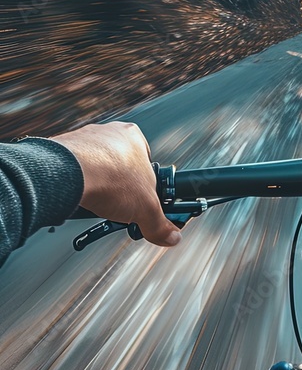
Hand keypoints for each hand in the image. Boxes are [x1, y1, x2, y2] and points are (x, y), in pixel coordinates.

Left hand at [51, 121, 181, 247]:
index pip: (147, 163)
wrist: (66, 174)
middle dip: (120, 188)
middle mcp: (109, 133)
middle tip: (120, 207)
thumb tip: (171, 236)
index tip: (143, 201)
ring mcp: (83, 139)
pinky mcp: (62, 150)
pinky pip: (73, 170)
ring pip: (96, 168)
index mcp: (134, 137)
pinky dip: (77, 185)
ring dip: (98, 186)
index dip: (147, 186)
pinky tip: (80, 199)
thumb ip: (160, 224)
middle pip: (120, 166)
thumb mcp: (146, 209)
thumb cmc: (107, 176)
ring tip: (98, 205)